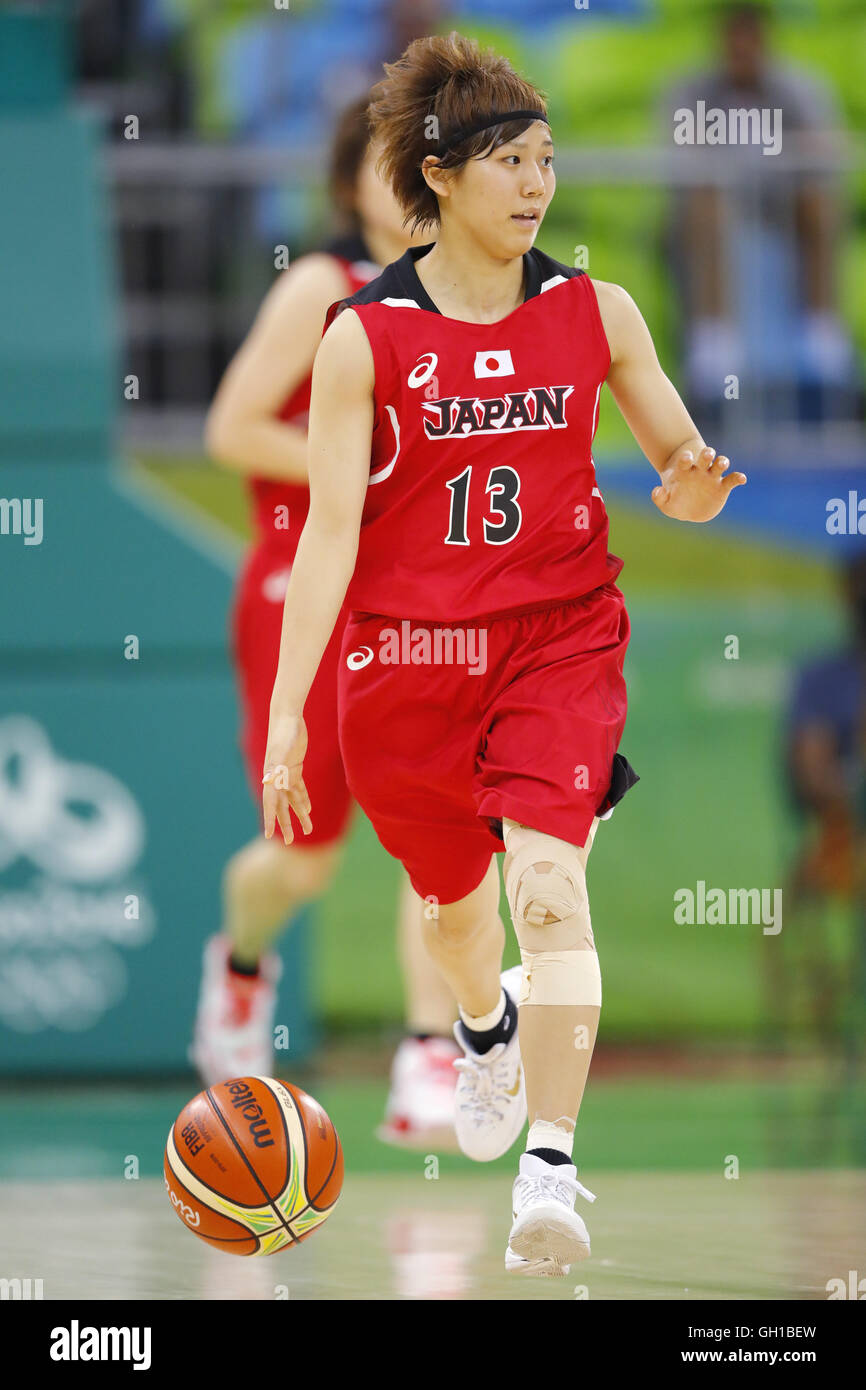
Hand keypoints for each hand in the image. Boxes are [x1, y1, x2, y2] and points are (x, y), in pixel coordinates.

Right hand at [262, 714, 312, 844]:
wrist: (287, 716)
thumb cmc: (285, 733)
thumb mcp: (282, 750)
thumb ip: (276, 766)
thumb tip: (268, 782)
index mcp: (272, 776)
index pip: (270, 803)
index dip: (270, 819)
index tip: (269, 835)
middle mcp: (277, 778)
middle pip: (281, 806)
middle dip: (286, 823)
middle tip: (291, 841)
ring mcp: (286, 773)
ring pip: (292, 799)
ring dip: (298, 814)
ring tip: (308, 829)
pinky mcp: (295, 767)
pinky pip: (298, 788)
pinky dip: (303, 799)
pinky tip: (308, 810)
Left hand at [651, 445, 745, 522]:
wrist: (687, 508)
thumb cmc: (675, 501)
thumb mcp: (665, 503)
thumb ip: (659, 498)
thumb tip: (658, 491)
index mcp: (685, 472)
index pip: (685, 461)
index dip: (686, 458)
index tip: (686, 457)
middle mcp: (700, 471)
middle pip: (706, 457)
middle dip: (707, 453)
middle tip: (708, 453)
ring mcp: (712, 477)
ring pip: (720, 464)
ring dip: (722, 461)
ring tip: (722, 464)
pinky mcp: (722, 487)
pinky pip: (732, 479)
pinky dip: (738, 477)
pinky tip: (742, 479)